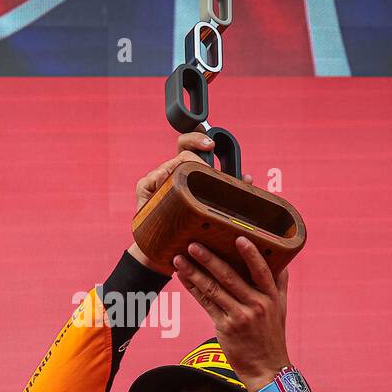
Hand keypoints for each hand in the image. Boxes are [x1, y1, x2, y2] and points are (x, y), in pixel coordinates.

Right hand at [128, 132, 254, 274]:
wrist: (166, 253)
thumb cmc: (189, 230)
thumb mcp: (210, 208)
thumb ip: (226, 191)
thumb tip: (247, 178)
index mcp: (187, 171)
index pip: (192, 145)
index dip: (200, 138)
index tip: (212, 144)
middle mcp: (172, 170)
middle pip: (181, 146)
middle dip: (194, 144)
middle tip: (208, 153)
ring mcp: (157, 177)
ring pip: (170, 164)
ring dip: (182, 170)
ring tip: (193, 183)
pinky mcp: (144, 187)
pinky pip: (154, 178)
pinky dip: (163, 181)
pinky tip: (170, 190)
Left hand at [172, 235, 290, 391]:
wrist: (267, 369)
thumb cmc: (272, 336)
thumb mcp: (282, 309)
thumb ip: (280, 284)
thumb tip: (281, 260)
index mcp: (271, 297)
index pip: (261, 271)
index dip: (251, 254)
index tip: (238, 237)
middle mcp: (257, 305)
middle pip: (230, 277)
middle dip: (209, 259)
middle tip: (193, 244)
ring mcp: (240, 317)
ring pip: (214, 289)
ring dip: (194, 272)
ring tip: (178, 259)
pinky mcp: (225, 327)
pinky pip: (206, 304)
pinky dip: (193, 289)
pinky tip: (182, 277)